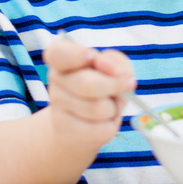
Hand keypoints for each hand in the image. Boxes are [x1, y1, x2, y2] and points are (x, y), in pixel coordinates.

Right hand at [43, 37, 133, 152]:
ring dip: (114, 108)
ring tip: (110, 106)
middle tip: (126, 85)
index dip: (77, 55)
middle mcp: (56, 80)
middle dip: (115, 86)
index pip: (58, 53)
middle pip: (88, 85)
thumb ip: (116, 63)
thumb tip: (116, 72)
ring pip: (98, 109)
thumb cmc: (102, 89)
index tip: (92, 57)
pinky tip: (103, 121)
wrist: (83, 124)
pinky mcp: (67, 130)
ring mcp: (58, 107)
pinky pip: (101, 129)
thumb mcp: (114, 68)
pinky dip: (111, 125)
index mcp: (63, 58)